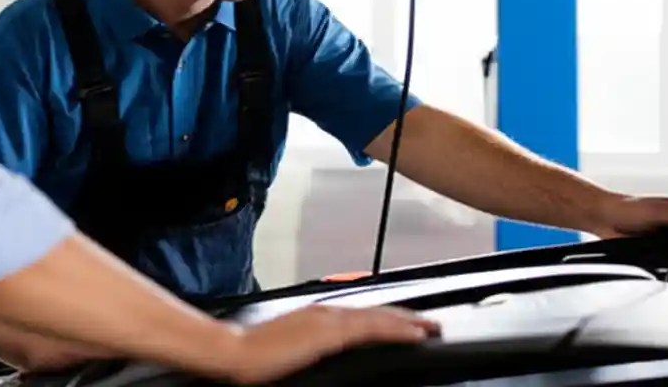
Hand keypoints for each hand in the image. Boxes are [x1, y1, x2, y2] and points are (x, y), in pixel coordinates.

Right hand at [223, 305, 440, 384]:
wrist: (234, 352)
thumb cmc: (255, 355)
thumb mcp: (292, 349)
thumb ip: (313, 346)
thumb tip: (325, 351)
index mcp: (319, 316)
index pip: (363, 316)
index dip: (390, 319)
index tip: (411, 325)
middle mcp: (327, 312)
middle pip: (377, 313)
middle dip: (407, 319)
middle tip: (433, 324)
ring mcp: (329, 320)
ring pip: (379, 318)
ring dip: (407, 323)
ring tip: (430, 328)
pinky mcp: (329, 333)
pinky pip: (371, 330)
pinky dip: (395, 330)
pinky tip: (412, 334)